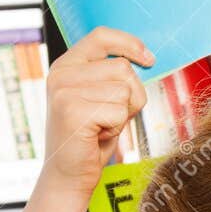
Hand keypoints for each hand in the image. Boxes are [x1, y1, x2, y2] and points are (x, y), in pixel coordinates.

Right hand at [41, 27, 150, 197]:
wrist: (69, 175)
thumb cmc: (91, 138)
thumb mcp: (101, 98)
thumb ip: (113, 76)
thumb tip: (146, 58)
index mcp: (66, 65)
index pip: (101, 36)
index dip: (129, 44)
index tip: (150, 59)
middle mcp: (61, 73)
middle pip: (122, 68)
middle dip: (131, 96)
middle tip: (110, 117)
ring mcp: (64, 91)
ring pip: (124, 90)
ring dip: (123, 114)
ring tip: (102, 127)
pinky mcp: (72, 110)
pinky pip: (119, 111)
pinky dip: (117, 128)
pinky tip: (97, 136)